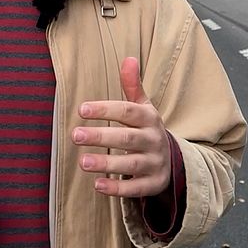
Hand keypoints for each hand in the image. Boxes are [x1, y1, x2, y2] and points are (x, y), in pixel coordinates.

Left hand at [73, 57, 171, 197]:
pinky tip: (98, 185)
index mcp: (149, 118)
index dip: (105, 109)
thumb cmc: (147, 129)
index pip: (127, 112)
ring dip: (106, 163)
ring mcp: (155, 163)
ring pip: (131, 165)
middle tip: (75, 135)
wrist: (173, 159)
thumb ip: (133, 85)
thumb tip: (129, 58)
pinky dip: (118, 189)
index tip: (81, 109)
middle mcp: (154, 140)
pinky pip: (136, 189)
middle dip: (101, 137)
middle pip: (127, 138)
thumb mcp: (144, 107)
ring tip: (82, 162)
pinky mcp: (153, 184)